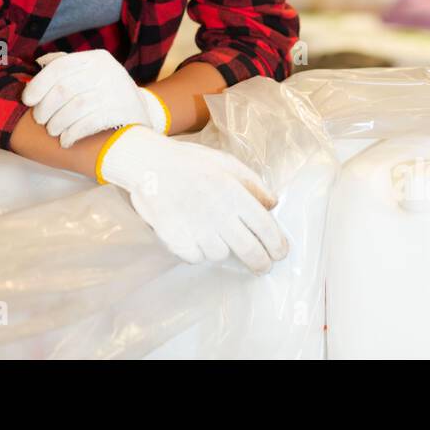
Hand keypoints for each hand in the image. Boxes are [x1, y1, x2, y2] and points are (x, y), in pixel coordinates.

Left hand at [22, 49, 168, 147]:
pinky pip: (90, 123)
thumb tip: (38, 64)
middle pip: (64, 89)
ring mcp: (117, 91)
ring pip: (75, 107)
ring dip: (57, 122)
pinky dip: (73, 133)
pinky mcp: (124, 112)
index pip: (60, 66)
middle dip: (46, 107)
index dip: (38, 84)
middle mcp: (108, 71)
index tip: (28, 100)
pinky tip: (66, 140)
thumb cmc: (107, 92)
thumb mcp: (92, 72)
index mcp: (96, 58)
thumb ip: (67, 65)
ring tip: (53, 130)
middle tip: (40, 120)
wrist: (144, 111)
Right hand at [96, 125, 288, 273]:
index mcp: (233, 192)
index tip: (280, 253)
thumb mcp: (226, 163)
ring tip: (215, 235)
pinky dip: (199, 251)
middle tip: (264, 267)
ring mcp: (196, 228)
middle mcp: (217, 213)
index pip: (265, 227)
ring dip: (223, 249)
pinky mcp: (176, 239)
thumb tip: (273, 205)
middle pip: (249, 250)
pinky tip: (195, 236)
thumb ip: (253, 184)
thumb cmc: (190, 162)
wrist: (149, 165)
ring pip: (221, 255)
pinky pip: (197, 257)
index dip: (277, 244)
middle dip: (261, 263)